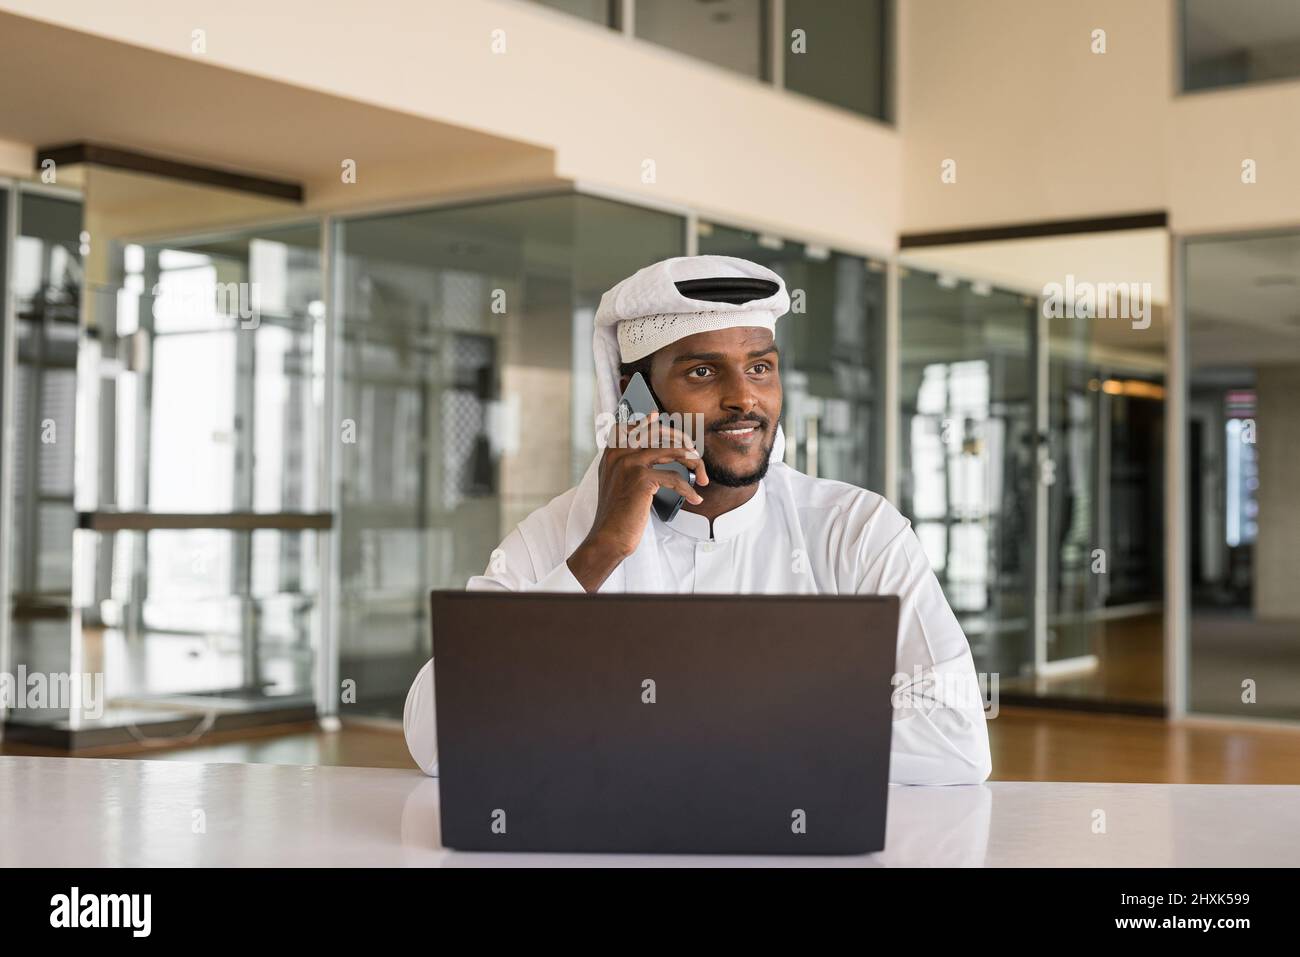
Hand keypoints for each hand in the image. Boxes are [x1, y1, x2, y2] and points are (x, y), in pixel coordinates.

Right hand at [567, 412, 708, 590]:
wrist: (608, 536)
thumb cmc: (616, 514)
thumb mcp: (616, 482)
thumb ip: (626, 464)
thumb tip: (650, 451)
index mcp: (611, 453)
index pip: (632, 428)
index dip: (647, 422)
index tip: (659, 418)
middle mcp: (619, 453)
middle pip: (657, 434)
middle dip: (680, 440)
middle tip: (693, 453)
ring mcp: (630, 463)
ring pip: (672, 451)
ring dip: (693, 462)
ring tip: (701, 474)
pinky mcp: (642, 478)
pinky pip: (675, 478)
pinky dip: (689, 490)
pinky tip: (694, 498)